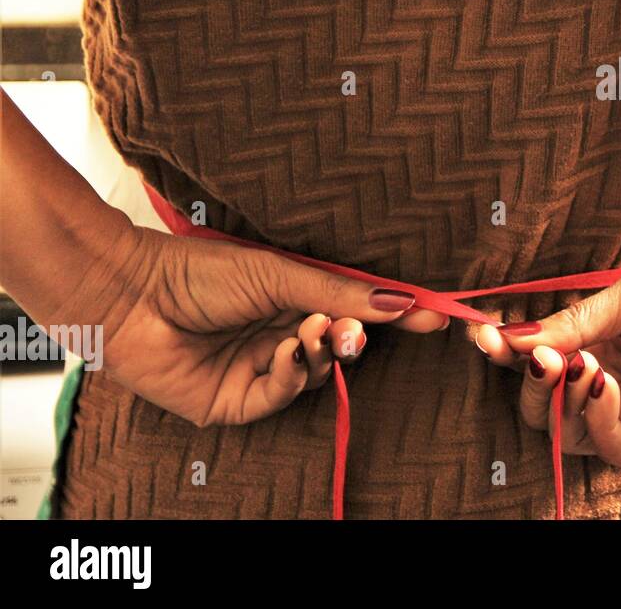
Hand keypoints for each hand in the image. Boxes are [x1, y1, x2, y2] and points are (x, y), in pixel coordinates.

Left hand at [43, 223, 448, 426]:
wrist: (131, 293)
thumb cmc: (199, 271)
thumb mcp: (280, 273)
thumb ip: (340, 290)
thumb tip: (399, 301)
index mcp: (294, 298)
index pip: (356, 310)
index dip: (395, 315)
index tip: (436, 316)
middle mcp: (281, 334)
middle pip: (341, 346)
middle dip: (357, 336)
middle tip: (363, 326)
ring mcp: (260, 369)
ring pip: (316, 374)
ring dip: (323, 352)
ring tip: (316, 328)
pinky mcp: (236, 402)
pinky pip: (282, 396)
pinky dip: (293, 374)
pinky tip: (288, 349)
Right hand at [475, 263, 620, 476]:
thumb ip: (571, 322)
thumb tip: (513, 340)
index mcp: (594, 354)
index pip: (538, 364)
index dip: (507, 354)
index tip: (483, 336)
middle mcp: (605, 393)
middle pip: (541, 406)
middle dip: (529, 381)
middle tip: (530, 354)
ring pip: (565, 432)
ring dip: (559, 397)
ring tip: (575, 362)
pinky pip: (608, 444)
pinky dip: (594, 414)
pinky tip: (601, 381)